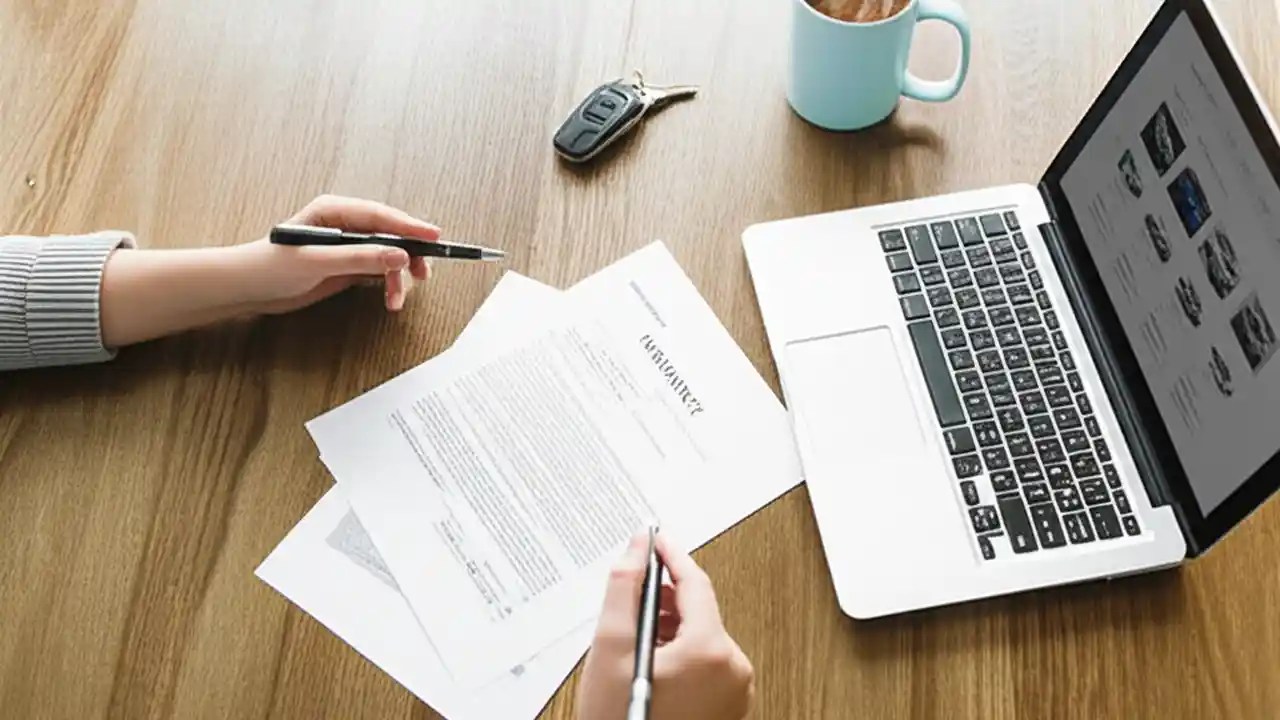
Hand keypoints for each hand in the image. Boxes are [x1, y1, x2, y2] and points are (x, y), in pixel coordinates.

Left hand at [238, 194, 438, 313]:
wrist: (248, 288)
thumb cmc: (270, 266)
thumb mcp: (317, 261)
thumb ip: (359, 258)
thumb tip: (399, 256)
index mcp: (334, 211)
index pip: (380, 215)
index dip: (409, 226)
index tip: (433, 236)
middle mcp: (344, 225)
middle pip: (390, 234)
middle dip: (409, 254)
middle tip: (424, 273)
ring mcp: (347, 246)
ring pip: (387, 255)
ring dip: (398, 277)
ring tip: (398, 299)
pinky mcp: (347, 265)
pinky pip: (378, 271)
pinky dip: (388, 284)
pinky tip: (390, 298)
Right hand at [576, 533, 754, 719]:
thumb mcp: (611, 648)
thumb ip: (624, 588)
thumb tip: (637, 548)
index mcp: (711, 649)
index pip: (695, 582)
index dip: (671, 555)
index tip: (655, 540)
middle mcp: (733, 668)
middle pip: (698, 611)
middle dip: (663, 600)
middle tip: (631, 599)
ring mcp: (735, 691)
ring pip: (702, 637)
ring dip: (670, 628)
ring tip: (634, 641)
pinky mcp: (729, 707)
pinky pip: (707, 663)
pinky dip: (681, 654)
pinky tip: (651, 665)